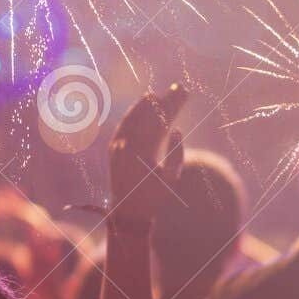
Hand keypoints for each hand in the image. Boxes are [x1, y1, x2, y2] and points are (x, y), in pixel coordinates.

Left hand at [108, 86, 189, 229]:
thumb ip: (177, 154)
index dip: (173, 105)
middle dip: (165, 101)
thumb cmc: (154, 195)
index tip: (184, 93)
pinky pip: (124, 125)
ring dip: (147, 105)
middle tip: (179, 88)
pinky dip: (134, 114)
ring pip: (134, 117)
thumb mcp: (171, 178)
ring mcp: (119, 145)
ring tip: (161, 95)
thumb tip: (178, 130)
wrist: (128, 210)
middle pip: (149, 115)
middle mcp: (129, 145)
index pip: (162, 120)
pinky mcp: (113, 148)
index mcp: (145, 152)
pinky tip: (142, 107)